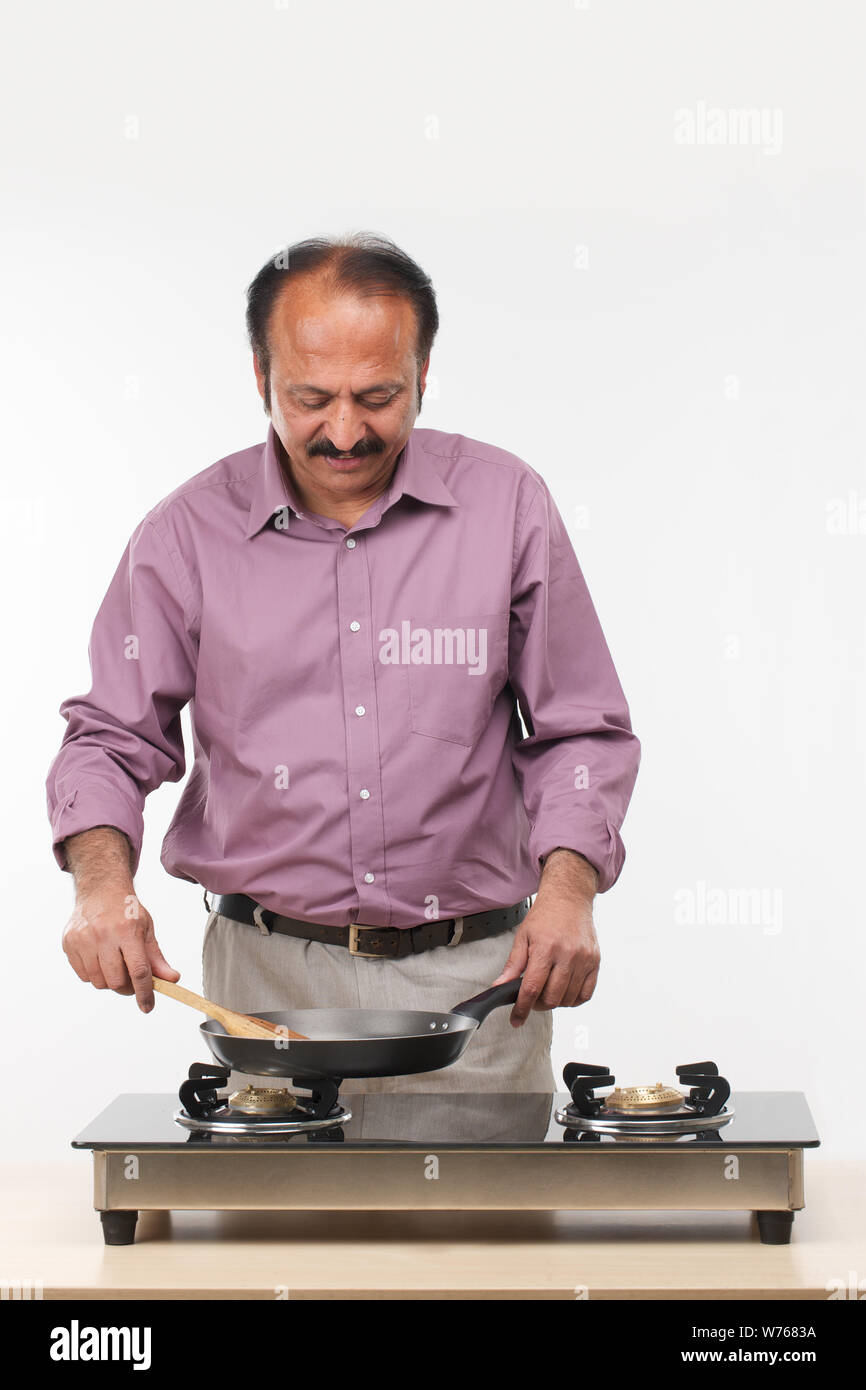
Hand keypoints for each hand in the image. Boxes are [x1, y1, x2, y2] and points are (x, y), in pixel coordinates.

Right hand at [63, 886, 179, 1012]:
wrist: (100, 891)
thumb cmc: (126, 911)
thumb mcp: (147, 930)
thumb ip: (157, 958)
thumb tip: (172, 980)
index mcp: (127, 930)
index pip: (138, 971)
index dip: (144, 993)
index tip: (147, 1007)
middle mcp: (103, 935)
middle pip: (116, 981)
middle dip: (127, 987)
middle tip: (132, 980)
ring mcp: (83, 939)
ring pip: (98, 982)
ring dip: (110, 982)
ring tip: (116, 966)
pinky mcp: (69, 943)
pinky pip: (83, 975)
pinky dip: (94, 975)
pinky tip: (100, 959)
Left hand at [491, 891, 599, 1026]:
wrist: (569, 899)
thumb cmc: (545, 916)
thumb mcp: (522, 937)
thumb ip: (513, 965)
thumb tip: (500, 986)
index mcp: (546, 948)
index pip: (532, 988)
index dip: (522, 1009)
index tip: (516, 1020)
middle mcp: (568, 955)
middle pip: (552, 998)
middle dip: (538, 1005)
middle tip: (532, 998)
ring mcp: (584, 960)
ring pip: (568, 999)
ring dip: (555, 1002)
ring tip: (547, 990)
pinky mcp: (595, 962)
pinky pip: (586, 994)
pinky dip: (573, 1000)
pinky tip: (564, 991)